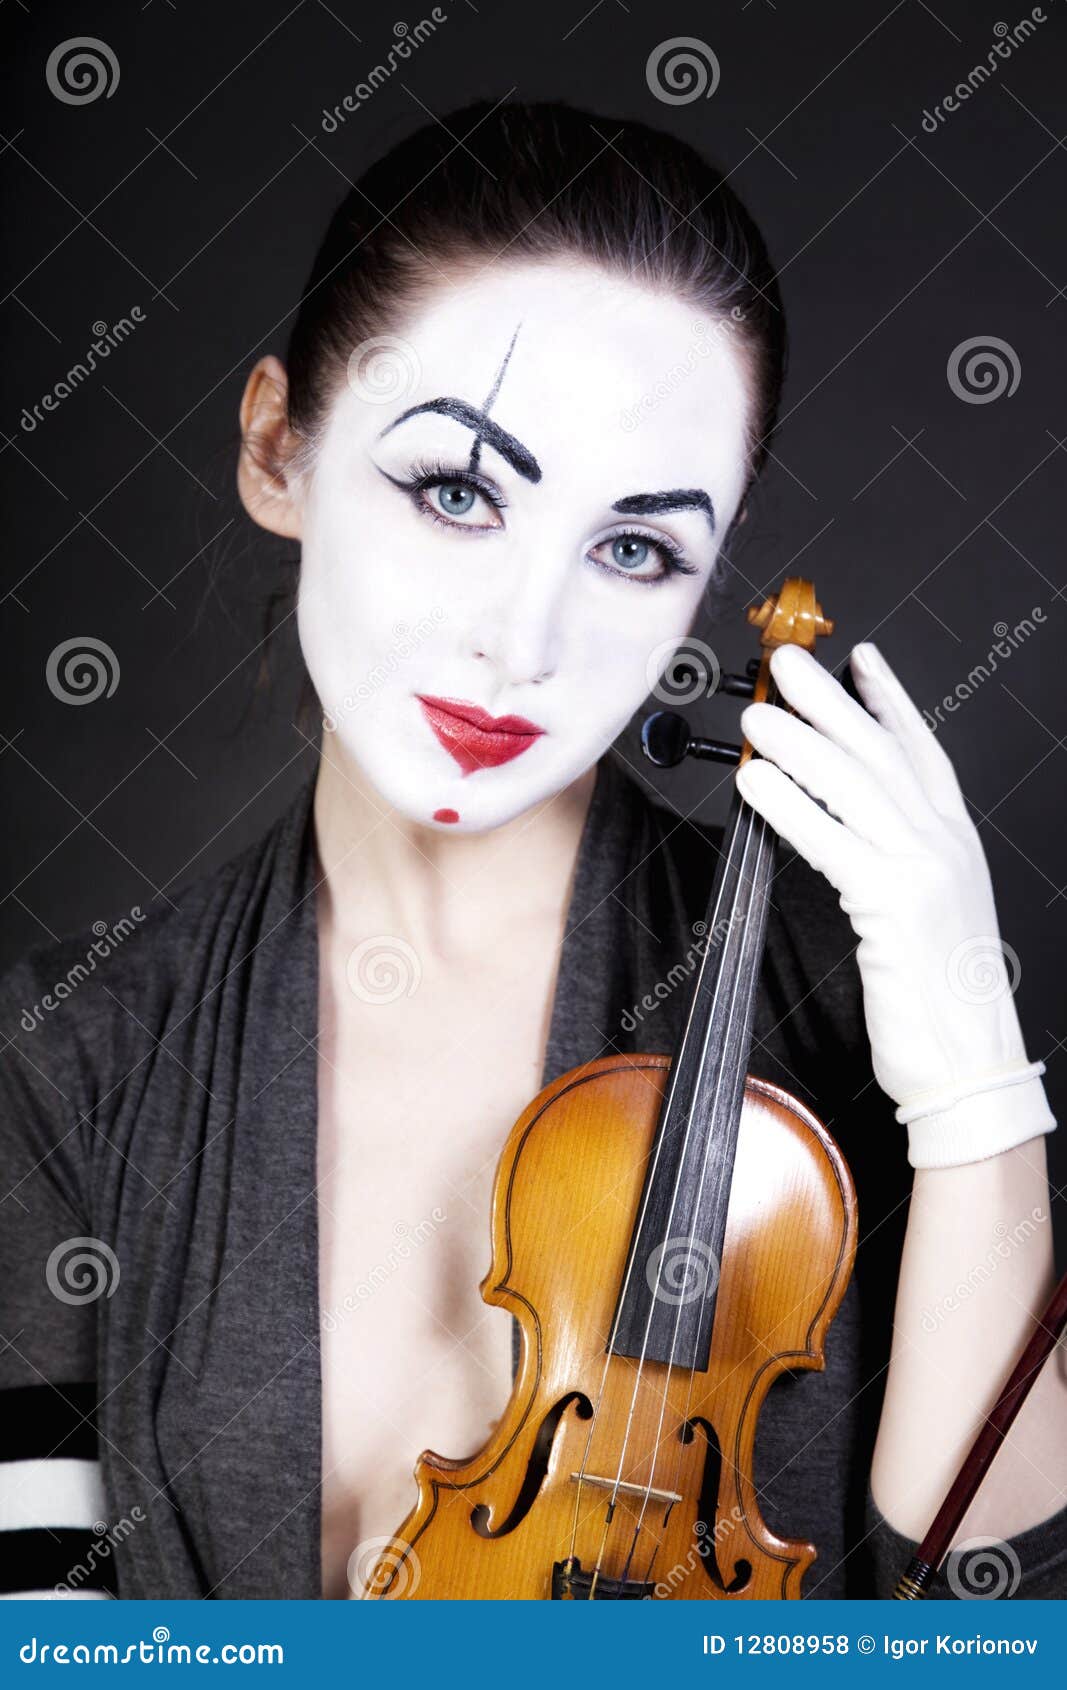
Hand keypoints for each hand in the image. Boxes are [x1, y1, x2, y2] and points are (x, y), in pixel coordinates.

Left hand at [735, 641, 1053, 1168]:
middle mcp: (944, 846)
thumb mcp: (922, 915)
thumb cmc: (938, 1000)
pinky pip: (833, 842)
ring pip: (857, 787)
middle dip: (832, 701)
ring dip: (801, 743)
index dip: (888, 699)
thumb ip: (892, 865)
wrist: (969, 1065)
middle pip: (881, 753)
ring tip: (759, 713)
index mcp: (953, 843)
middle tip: (788, 662)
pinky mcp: (896, 905)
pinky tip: (758, 783)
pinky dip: (791, 806)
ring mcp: (924, 871)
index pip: (920, 751)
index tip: (858, 659)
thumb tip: (848, 830)